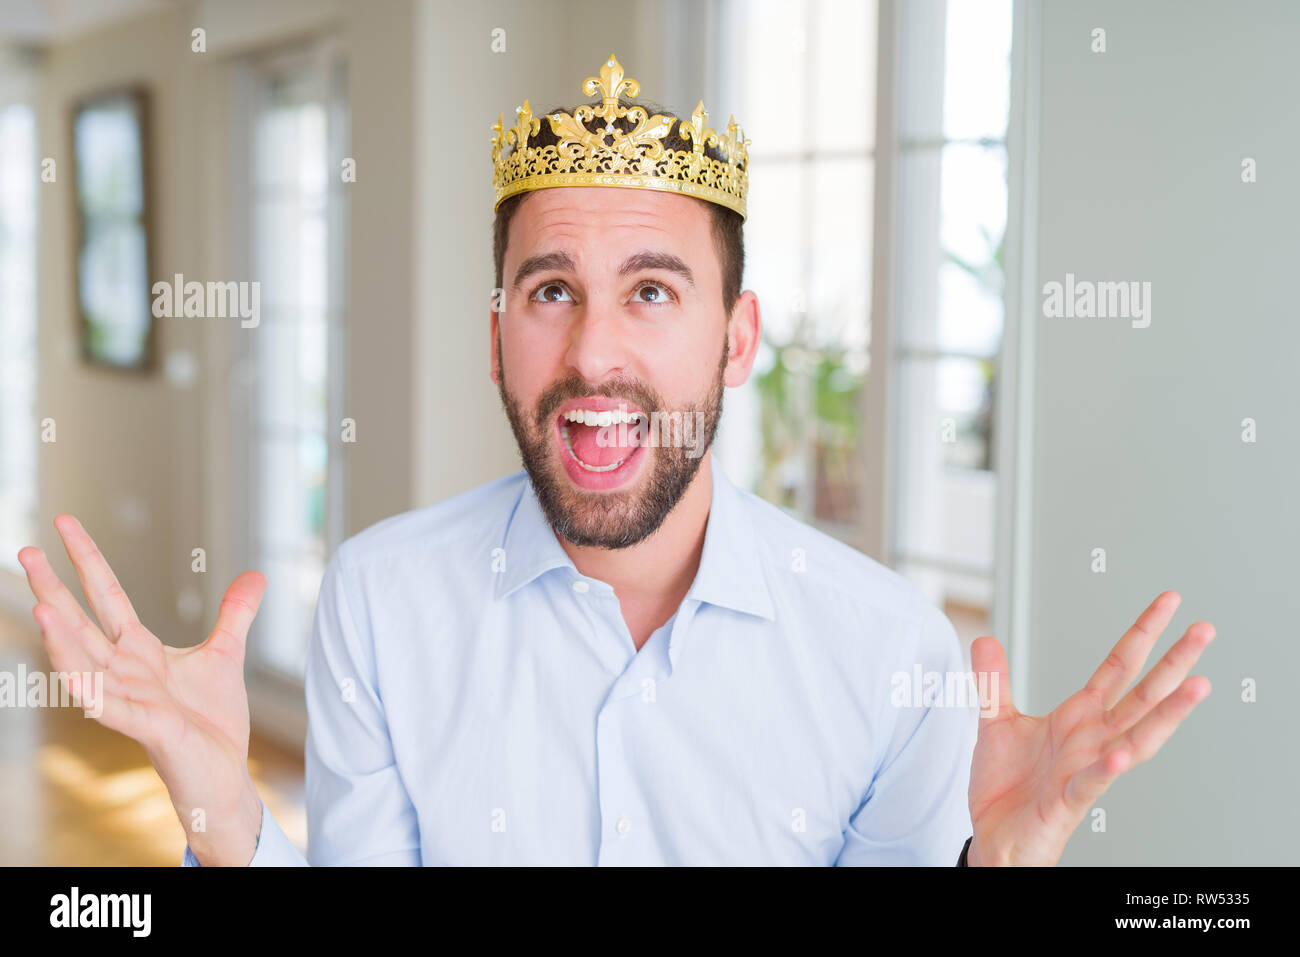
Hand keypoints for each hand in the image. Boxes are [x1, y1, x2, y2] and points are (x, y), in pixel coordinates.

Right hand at [18, 515, 267, 865]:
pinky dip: (90, 691)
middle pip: (82, 623)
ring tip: (39, 606)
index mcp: (141, 650)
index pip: (108, 596)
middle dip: (53, 589)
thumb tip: (255, 575)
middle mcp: (126, 671)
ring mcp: (130, 700)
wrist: (222, 772)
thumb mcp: (225, 655)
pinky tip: (72, 674)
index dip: (87, 559)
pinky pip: (110, 709)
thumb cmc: (212, 720)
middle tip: (24, 550)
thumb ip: (234, 615)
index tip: (65, 523)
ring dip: (63, 638)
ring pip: (86, 664)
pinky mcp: (145, 728)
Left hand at [965, 591, 1212, 865]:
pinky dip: (1107, 769)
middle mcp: (1093, 739)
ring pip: (1137, 738)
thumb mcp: (995, 722)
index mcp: (1080, 716)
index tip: (1170, 601)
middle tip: (1205, 630)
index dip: (1143, 632)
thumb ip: (993, 682)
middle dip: (1174, 663)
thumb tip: (984, 638)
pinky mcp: (1070, 800)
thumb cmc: (1007, 786)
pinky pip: (1092, 783)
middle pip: (1142, 694)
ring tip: (1197, 686)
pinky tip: (1121, 754)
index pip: (1120, 666)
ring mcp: (1087, 769)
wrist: (994, 836)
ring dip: (1167, 714)